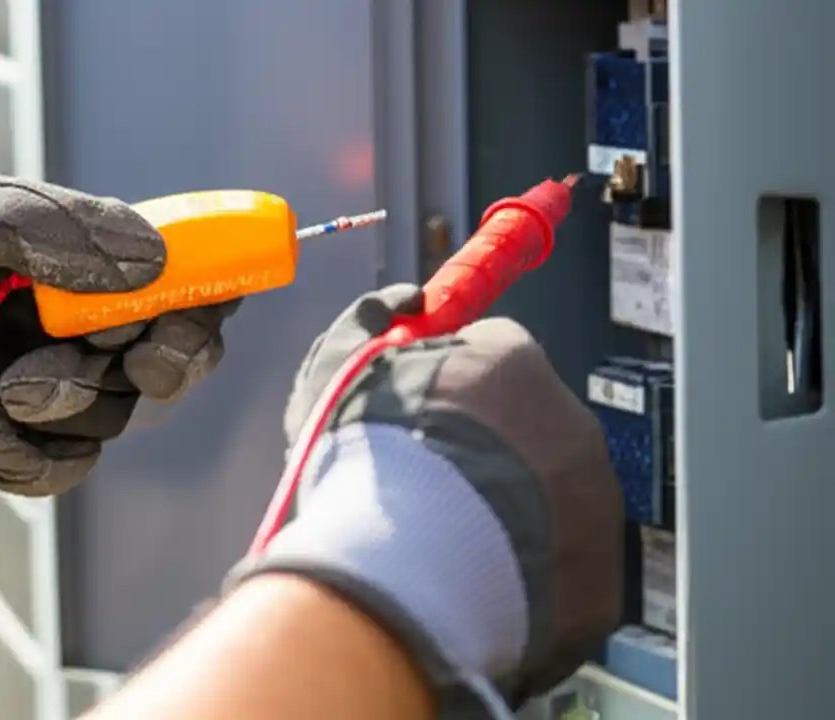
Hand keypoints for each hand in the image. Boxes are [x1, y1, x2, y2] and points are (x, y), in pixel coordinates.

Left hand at [0, 173, 235, 538]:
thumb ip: (47, 228)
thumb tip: (150, 259)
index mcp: (80, 262)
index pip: (180, 276)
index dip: (206, 295)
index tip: (184, 310)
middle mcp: (82, 326)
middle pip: (173, 357)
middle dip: (159, 362)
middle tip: (122, 356)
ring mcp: (55, 388)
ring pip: (115, 416)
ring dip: (59, 406)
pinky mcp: (20, 443)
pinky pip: (65, 469)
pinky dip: (26, 460)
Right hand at [232, 284, 621, 715]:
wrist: (410, 574)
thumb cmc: (368, 462)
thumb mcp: (340, 372)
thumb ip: (368, 325)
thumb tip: (403, 303)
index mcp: (512, 361)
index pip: (494, 352)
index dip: (454, 382)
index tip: (422, 411)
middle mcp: (572, 423)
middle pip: (531, 428)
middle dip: (487, 452)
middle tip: (428, 490)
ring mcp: (596, 506)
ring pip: (550, 500)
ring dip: (507, 515)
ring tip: (444, 548)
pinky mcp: (601, 582)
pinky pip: (561, 571)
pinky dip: (524, 577)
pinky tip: (472, 587)